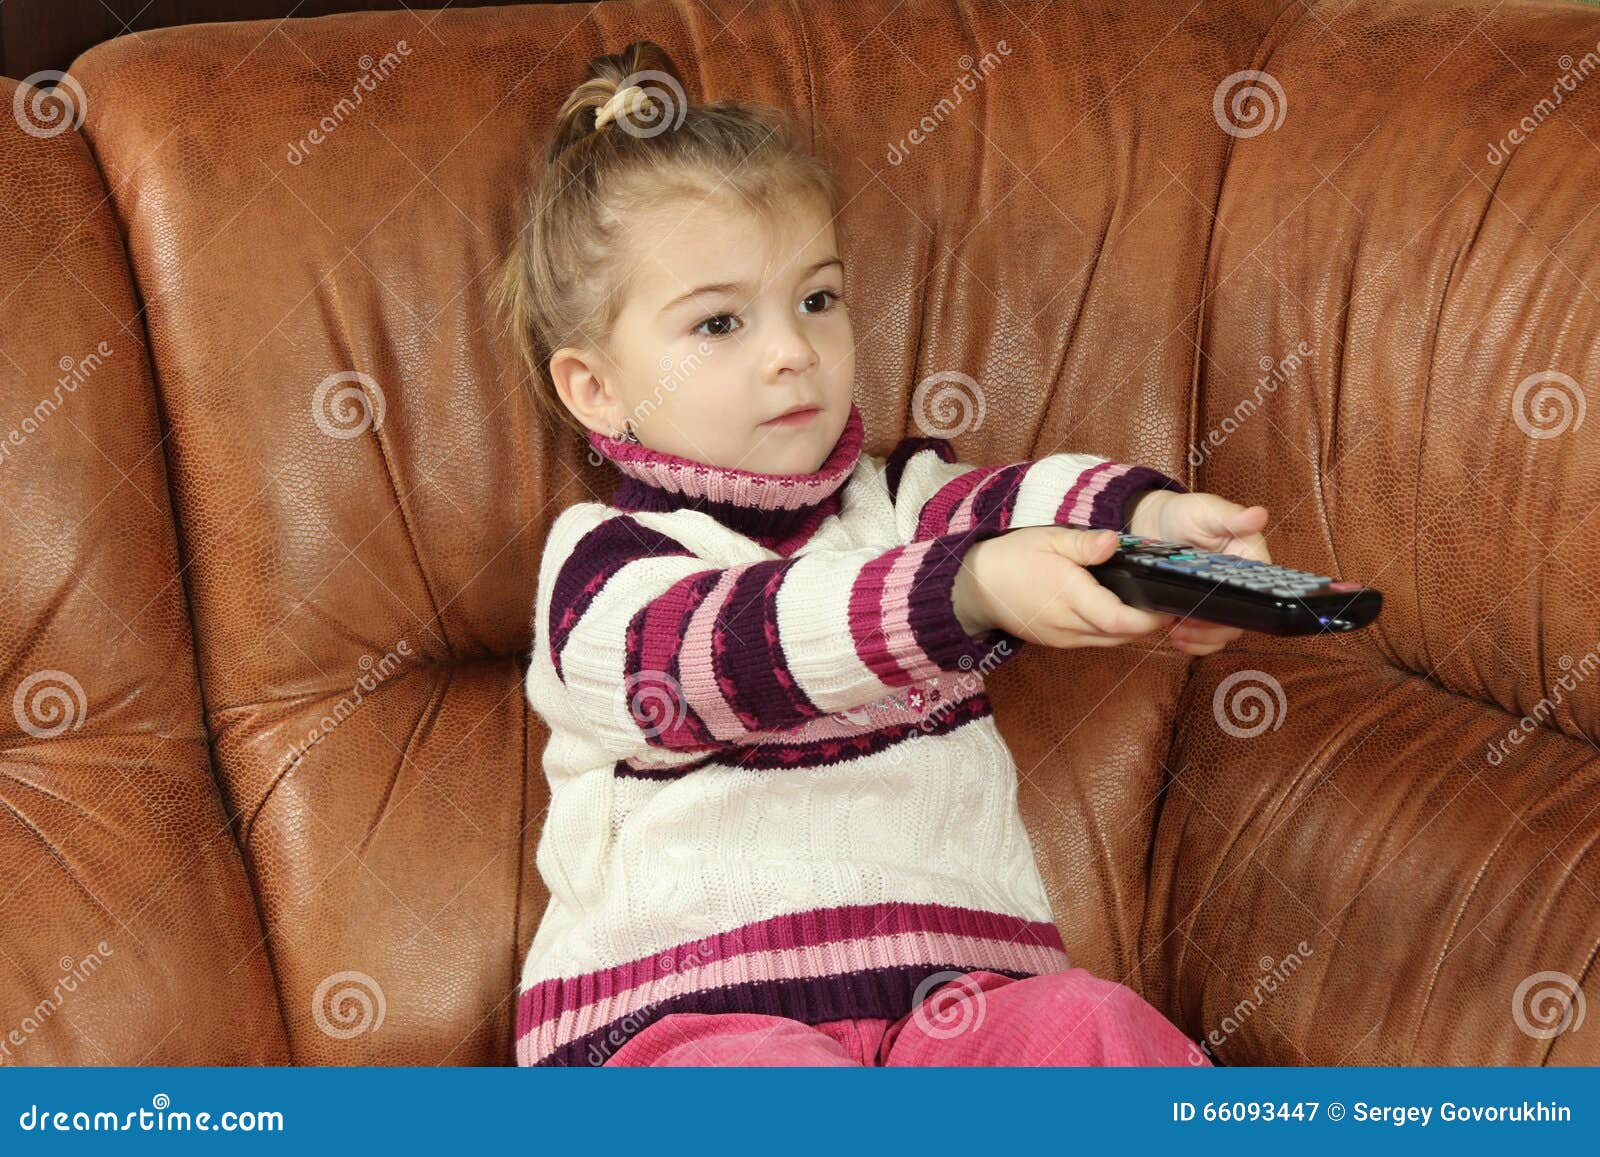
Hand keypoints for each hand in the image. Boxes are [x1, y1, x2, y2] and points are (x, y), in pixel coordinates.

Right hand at [954, 525, 1177, 649]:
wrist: (977, 587)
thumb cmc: (1013, 557)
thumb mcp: (1048, 539)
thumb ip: (1084, 543)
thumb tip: (1114, 542)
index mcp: (1068, 596)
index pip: (1118, 620)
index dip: (1149, 618)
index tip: (1168, 604)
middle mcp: (1067, 624)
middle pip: (1121, 635)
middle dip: (1147, 623)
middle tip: (1166, 601)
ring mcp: (1062, 638)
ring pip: (1110, 641)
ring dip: (1131, 628)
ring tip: (1146, 605)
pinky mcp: (1057, 642)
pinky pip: (1094, 641)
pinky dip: (1111, 629)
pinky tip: (1117, 610)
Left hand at [1125, 489, 1270, 655]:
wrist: (1152, 522)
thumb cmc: (1184, 513)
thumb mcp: (1206, 511)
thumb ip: (1231, 517)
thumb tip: (1259, 515)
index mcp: (1249, 561)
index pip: (1257, 592)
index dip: (1239, 606)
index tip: (1212, 608)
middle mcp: (1238, 584)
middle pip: (1240, 617)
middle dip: (1214, 628)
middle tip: (1186, 624)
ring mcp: (1219, 598)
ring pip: (1223, 631)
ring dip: (1202, 638)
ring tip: (1177, 634)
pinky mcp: (1200, 608)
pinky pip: (1206, 635)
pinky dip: (1194, 641)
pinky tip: (1176, 637)